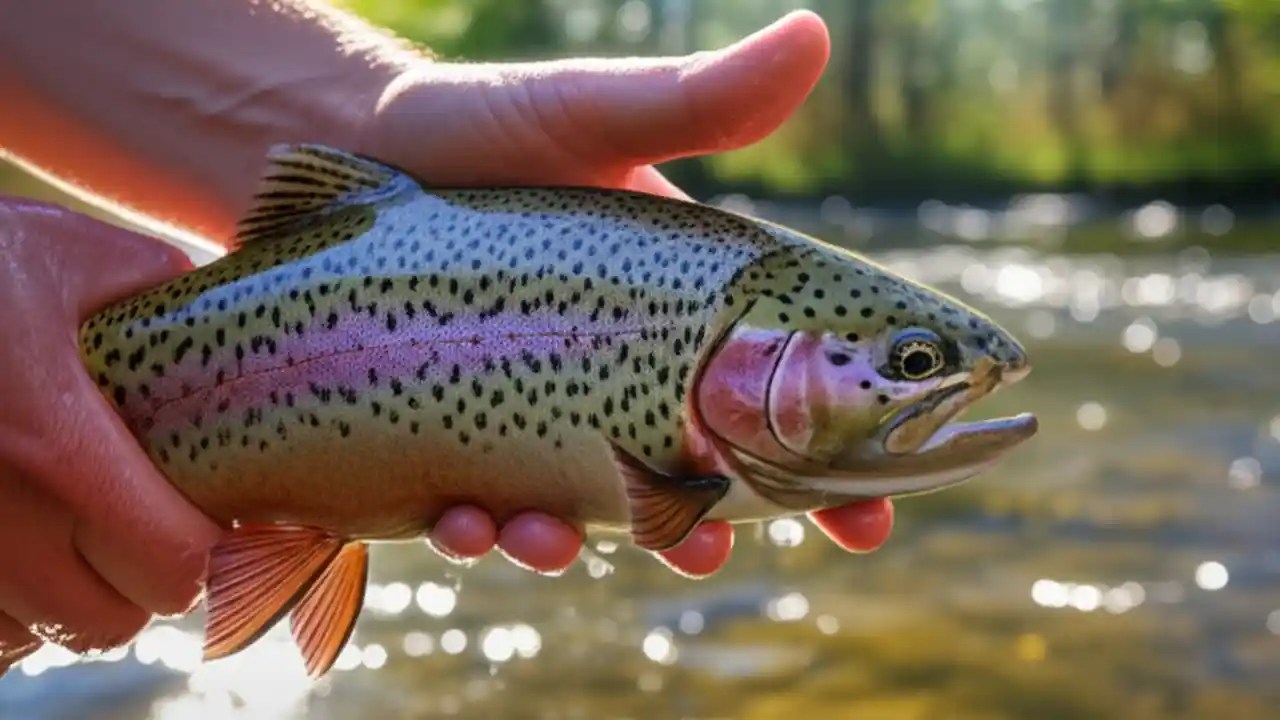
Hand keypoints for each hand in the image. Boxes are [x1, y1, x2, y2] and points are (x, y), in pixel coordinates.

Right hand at [0, 199, 220, 674]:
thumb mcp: (64, 251)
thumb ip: (155, 282)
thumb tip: (213, 304)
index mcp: (50, 445)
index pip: (173, 560)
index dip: (209, 544)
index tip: (212, 509)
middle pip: (114, 619)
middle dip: (149, 579)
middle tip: (155, 523)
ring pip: (42, 633)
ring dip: (77, 596)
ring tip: (85, 532)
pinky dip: (12, 606)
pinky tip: (22, 544)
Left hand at [355, 11, 894, 576]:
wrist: (348, 145)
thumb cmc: (481, 125)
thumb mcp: (590, 115)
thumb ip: (698, 101)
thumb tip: (815, 32)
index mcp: (678, 315)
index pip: (780, 403)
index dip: (833, 471)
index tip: (869, 519)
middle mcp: (614, 375)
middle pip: (683, 481)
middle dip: (702, 531)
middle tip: (705, 548)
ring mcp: (532, 412)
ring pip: (576, 510)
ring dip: (571, 542)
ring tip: (550, 537)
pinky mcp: (452, 433)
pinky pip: (477, 505)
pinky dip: (476, 528)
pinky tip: (462, 519)